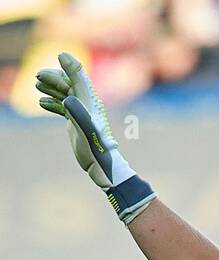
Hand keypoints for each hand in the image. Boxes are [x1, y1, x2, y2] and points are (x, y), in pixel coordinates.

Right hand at [35, 52, 155, 222]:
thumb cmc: (96, 148)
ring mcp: (81, 114)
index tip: (60, 55)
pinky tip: (42, 102)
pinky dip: (53, 103)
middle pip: (69, 84)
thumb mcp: (86, 127)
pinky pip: (63, 108)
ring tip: (37, 84)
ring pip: (64, 94)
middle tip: (38, 76)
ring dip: (51, 88)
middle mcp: (86, 105)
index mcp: (90, 101)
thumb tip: (67, 97)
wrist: (101, 167)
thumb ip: (78, 109)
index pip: (79, 78)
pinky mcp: (76, 123)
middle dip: (54, 77)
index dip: (70, 65)